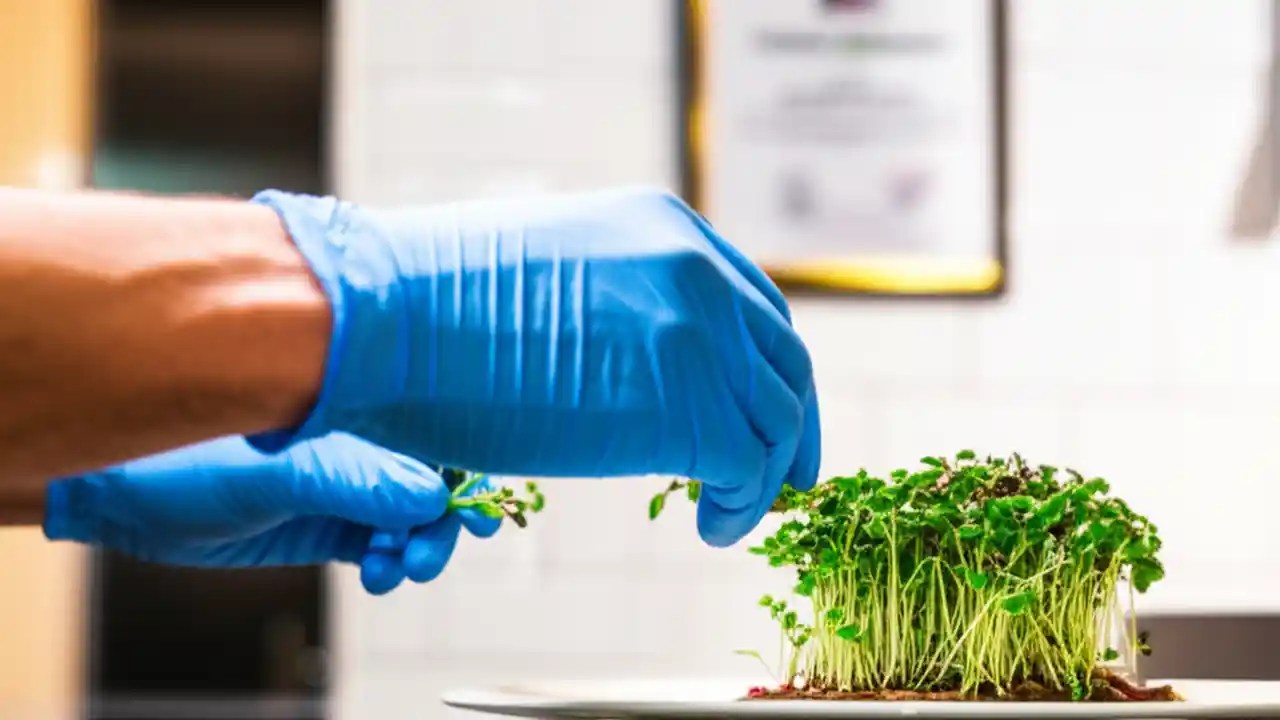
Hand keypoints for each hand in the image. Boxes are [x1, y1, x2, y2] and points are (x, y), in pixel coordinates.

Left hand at [43, 433, 499, 592]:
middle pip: (433, 480)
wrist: (121, 494)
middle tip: (426, 556)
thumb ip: (351, 482)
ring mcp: (344, 484)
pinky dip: (388, 563)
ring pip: (409, 518)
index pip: (433, 433)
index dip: (470, 469)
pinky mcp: (326, 523)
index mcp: (355, 407)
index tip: (487, 509)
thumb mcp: (274, 471)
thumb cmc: (183, 456)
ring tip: (393, 569)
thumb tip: (427, 496)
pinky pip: (379, 544)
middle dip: (443, 522)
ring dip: (415, 548)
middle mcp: (359, 441)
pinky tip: (375, 574)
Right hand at [250, 186, 819, 546]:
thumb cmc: (429, 303)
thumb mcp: (546, 268)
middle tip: (786, 476)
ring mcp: (696, 334)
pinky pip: (747, 466)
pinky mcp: (684, 405)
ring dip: (764, 475)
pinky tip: (711, 528)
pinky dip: (741, 504)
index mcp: (664, 229)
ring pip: (774, 418)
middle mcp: (696, 270)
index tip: (765, 414)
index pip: (754, 305)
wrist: (381, 317)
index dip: (767, 368)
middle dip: (791, 425)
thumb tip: (623, 352)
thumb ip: (609, 298)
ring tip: (730, 516)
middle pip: (782, 359)